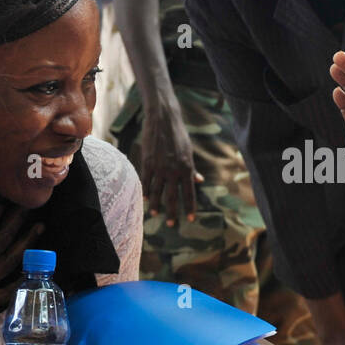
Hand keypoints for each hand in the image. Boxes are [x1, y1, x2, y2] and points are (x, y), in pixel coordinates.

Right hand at [140, 104, 202, 225]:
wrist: (163, 120)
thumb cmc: (178, 136)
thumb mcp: (189, 152)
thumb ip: (192, 168)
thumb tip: (199, 181)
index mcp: (187, 168)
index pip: (189, 193)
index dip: (189, 207)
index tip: (190, 219)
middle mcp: (174, 170)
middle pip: (172, 196)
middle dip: (172, 212)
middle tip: (171, 224)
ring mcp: (160, 167)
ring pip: (157, 191)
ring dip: (156, 205)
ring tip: (155, 215)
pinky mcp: (148, 162)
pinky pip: (146, 181)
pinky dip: (146, 191)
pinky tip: (145, 199)